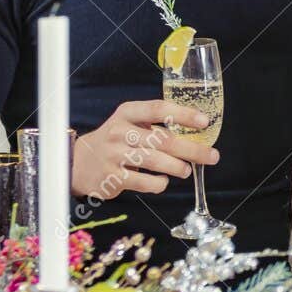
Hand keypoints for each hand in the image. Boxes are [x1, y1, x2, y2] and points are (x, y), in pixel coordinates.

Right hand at [71, 100, 218, 199]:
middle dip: (192, 149)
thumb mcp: (130, 123)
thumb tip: (196, 135)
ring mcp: (114, 155)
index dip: (184, 114)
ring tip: (186, 170)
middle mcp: (119, 131)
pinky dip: (159, 183)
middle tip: (211, 156)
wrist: (80, 162)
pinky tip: (163, 181)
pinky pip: (144, 182)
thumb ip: (156, 125)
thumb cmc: (116, 141)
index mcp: (127, 113)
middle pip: (162, 139)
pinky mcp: (111, 177)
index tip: (204, 122)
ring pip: (155, 161)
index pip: (158, 108)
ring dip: (177, 167)